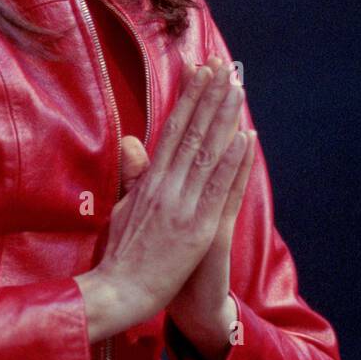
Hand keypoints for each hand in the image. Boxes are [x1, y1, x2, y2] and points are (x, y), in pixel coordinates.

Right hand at [87, 55, 251, 331]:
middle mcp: (165, 187)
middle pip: (190, 132)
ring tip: (237, 88)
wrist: (116, 294)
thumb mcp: (122, 209)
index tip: (201, 72)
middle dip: (207, 96)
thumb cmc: (120, 256)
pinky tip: (244, 138)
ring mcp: (181, 206)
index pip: (171, 130)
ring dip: (223, 118)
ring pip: (205, 152)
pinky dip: (231, 162)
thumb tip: (131, 142)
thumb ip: (132, 175)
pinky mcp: (197, 229)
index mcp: (149, 182)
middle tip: (222, 65)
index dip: (188, 99)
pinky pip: (217, 189)